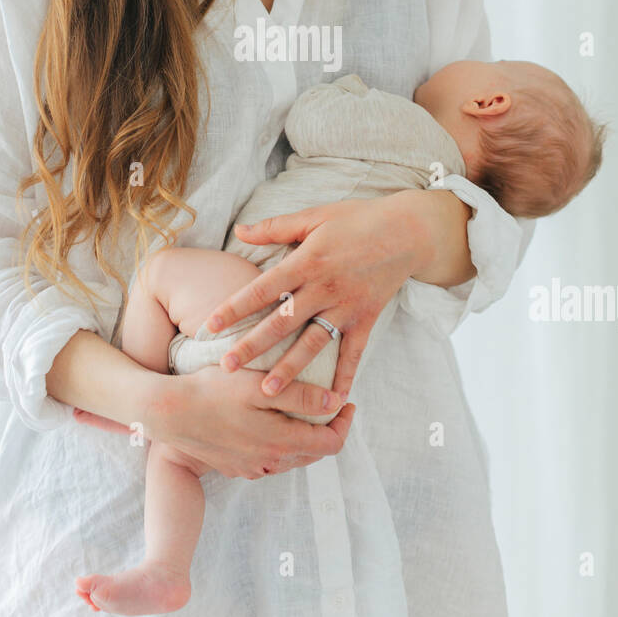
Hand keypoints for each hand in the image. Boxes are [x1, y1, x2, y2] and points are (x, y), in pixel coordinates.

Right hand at [148, 365, 355, 479]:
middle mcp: (269, 462)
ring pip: (291, 458)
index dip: (345, 424)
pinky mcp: (234, 467)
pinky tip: (269, 421)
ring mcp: (250, 468)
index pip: (331, 444)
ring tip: (300, 409)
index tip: (346, 402)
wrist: (168, 413)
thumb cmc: (213, 390)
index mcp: (281, 443)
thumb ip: (300, 395)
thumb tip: (335, 402)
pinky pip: (268, 460)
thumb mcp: (259, 385)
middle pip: (314, 453)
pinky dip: (279, 444)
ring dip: (302, 437)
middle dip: (326, 429)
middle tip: (327, 402)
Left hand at [203, 193, 451, 398]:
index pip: (262, 289)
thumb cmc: (357, 219)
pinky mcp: (367, 318)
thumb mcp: (314, 216)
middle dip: (252, 346)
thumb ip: (274, 227)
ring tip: (267, 392)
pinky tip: (332, 400)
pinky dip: (344, 377)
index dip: (234, 307)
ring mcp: (347, 307)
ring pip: (313, 344)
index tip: (209, 325)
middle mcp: (325, 288)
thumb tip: (239, 230)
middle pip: (282, 323)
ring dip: (289, 369)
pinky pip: (353, 353)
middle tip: (226, 367)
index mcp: (307, 261)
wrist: (408, 230)